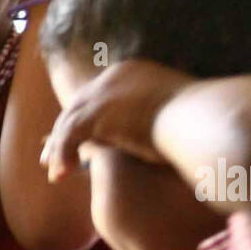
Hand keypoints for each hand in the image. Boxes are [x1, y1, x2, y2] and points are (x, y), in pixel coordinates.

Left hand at [41, 59, 194, 180]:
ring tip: (53, 172)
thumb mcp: (174, 113)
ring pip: (70, 122)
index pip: (98, 96)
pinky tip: (61, 176)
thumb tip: (161, 132)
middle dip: (63, 132)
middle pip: (78, 106)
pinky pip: (70, 137)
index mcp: (131, 73)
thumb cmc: (199, 122)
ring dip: (58, 148)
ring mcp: (102, 93)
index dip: (84, 118)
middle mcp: (112, 78)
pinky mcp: (95, 114)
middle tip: (50, 154)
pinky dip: (62, 156)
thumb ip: (156, 118)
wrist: (201, 118)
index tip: (78, 137)